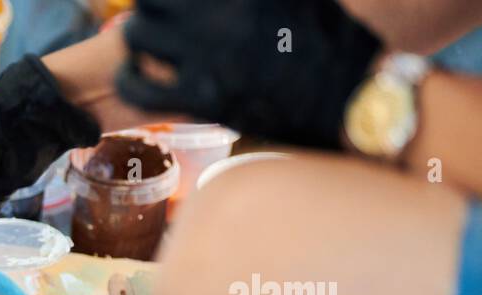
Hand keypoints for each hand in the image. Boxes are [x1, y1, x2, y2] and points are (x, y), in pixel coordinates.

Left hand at [115, 0, 381, 148]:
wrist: (351, 96)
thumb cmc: (335, 40)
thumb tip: (239, 0)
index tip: (172, 4)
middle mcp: (220, 12)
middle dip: (150, 6)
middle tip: (158, 16)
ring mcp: (209, 53)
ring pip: (137, 33)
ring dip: (136, 36)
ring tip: (145, 43)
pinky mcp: (202, 97)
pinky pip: (139, 86)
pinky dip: (129, 78)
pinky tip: (135, 75)